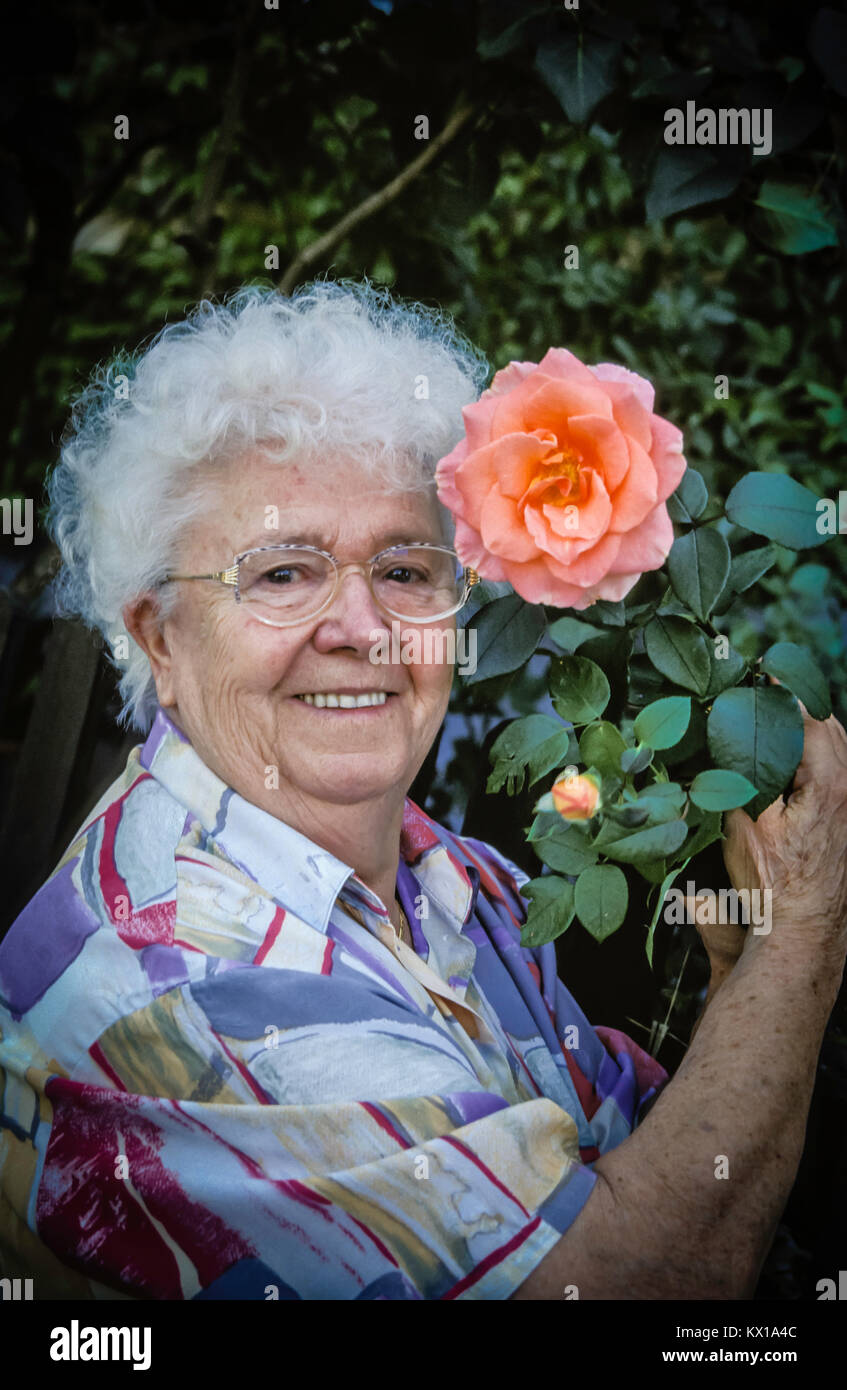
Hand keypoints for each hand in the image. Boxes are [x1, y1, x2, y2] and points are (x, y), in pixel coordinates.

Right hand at [722, 705, 846, 952]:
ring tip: (778, 718)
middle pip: (832, 728)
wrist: (803, 930)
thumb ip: (739, 778)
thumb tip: (721, 745)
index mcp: (829, 783)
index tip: (762, 677)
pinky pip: (838, 771)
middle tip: (768, 692)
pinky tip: (793, 759)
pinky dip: (818, 755)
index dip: (783, 695)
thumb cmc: (774, 882)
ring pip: (840, 749)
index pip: (810, 719)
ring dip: (812, 730)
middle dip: (801, 706)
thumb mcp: (746, 824)